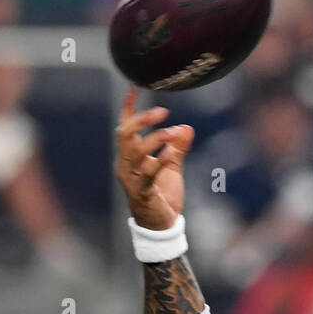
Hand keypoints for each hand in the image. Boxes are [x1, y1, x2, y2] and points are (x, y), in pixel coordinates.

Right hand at [114, 84, 194, 230]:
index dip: (129, 107)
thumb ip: (177, 148)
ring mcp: (132, 178)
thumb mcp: (172, 167)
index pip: (125, 126)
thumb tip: (187, 128)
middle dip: (141, 119)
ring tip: (172, 131)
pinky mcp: (142, 192)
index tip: (135, 85)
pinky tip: (171, 152)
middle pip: (125, 134)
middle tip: (162, 111)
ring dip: (153, 138)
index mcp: (129, 156)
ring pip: (135, 151)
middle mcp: (126, 164)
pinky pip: (149, 173)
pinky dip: (160, 160)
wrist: (162, 227)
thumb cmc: (163, 196)